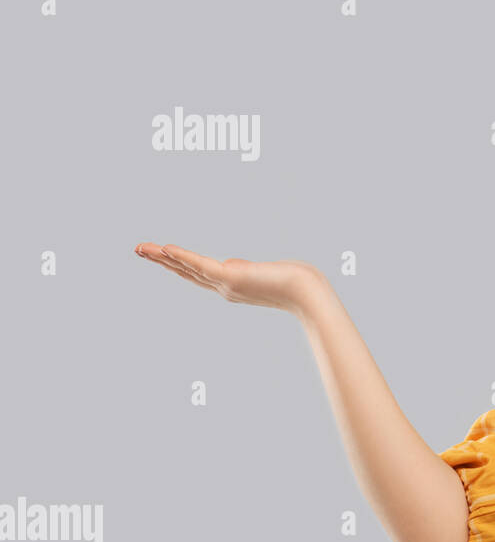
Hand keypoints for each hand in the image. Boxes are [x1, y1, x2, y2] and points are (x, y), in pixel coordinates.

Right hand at [134, 242, 323, 315]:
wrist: (308, 293)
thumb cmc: (296, 282)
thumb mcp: (264, 272)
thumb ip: (244, 269)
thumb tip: (231, 265)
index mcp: (230, 285)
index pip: (196, 273)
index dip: (176, 264)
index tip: (158, 253)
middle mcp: (223, 287)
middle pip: (185, 272)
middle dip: (161, 261)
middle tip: (138, 249)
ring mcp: (226, 283)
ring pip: (188, 268)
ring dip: (163, 258)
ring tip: (141, 248)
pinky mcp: (232, 276)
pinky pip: (201, 265)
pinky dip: (183, 256)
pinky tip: (165, 248)